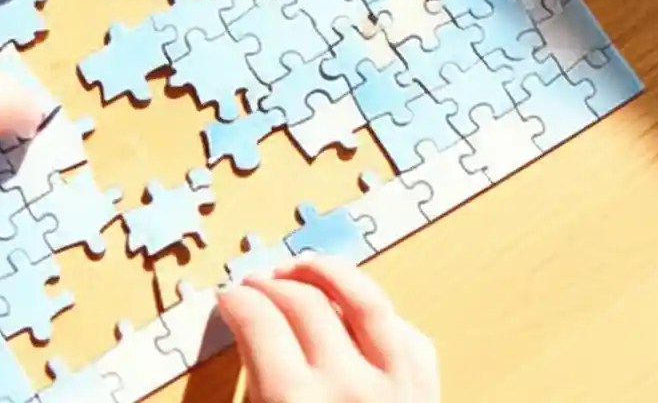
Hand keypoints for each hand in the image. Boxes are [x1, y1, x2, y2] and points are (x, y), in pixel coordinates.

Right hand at [218, 255, 440, 402]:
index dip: (237, 301)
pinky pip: (408, 335)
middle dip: (270, 284)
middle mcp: (349, 387)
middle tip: (253, 284)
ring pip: (365, 300)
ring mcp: (398, 387)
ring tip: (303, 267)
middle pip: (302, 303)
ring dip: (330, 274)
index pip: (259, 321)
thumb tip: (244, 333)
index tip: (228, 298)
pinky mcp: (429, 395)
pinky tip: (356, 313)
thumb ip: (256, 383)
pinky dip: (380, 316)